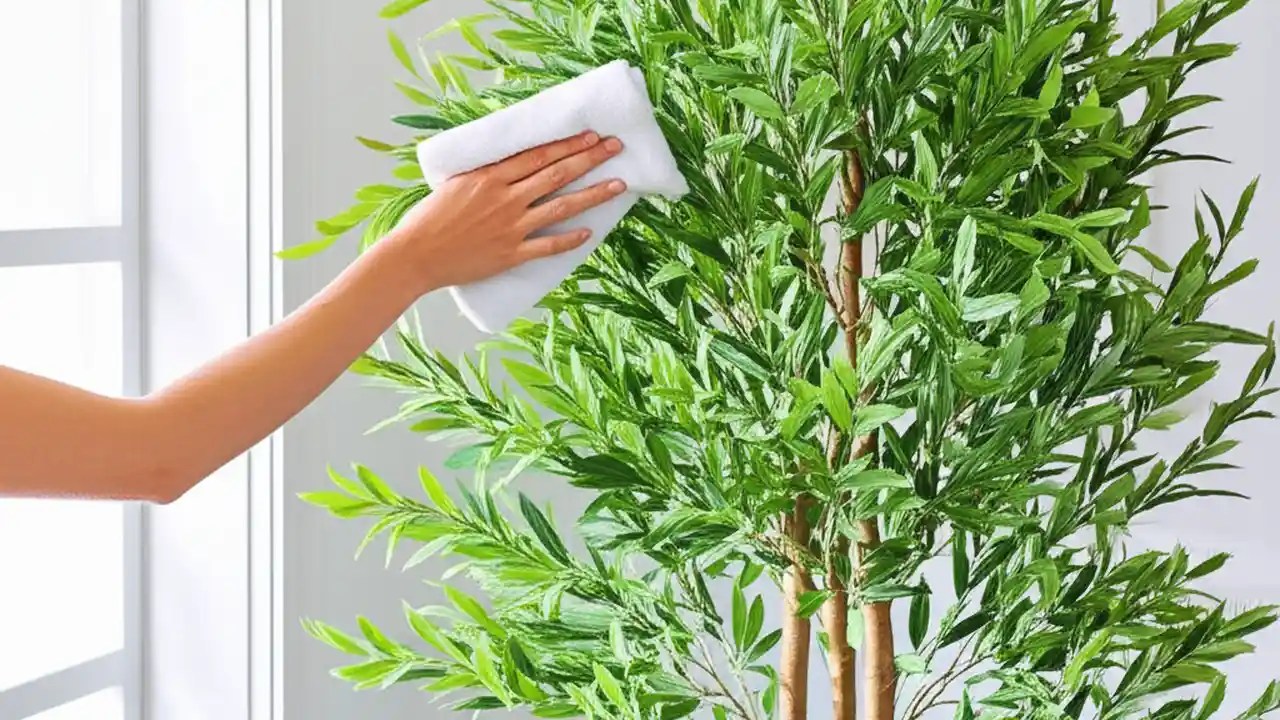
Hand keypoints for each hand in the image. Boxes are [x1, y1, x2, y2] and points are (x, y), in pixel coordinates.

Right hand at [388, 131, 626, 293]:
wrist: (414, 256)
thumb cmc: (429, 220)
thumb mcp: (455, 184)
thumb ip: (484, 174)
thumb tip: (506, 163)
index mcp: (489, 177)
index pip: (538, 155)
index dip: (567, 144)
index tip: (590, 134)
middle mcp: (505, 198)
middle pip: (556, 173)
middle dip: (589, 158)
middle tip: (615, 146)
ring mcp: (511, 226)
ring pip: (561, 205)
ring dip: (593, 194)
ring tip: (618, 184)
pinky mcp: (511, 254)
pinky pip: (548, 245)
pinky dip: (570, 239)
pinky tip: (589, 232)